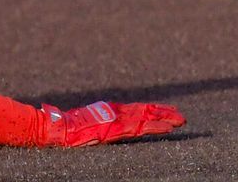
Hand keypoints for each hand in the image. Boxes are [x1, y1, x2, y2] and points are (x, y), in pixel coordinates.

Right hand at [38, 101, 185, 146]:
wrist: (56, 128)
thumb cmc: (64, 128)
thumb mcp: (83, 124)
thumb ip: (93, 122)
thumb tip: (93, 120)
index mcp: (109, 113)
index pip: (136, 111)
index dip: (153, 110)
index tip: (167, 111)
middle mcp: (115, 115)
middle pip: (145, 112)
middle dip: (163, 113)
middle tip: (181, 116)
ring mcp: (116, 120)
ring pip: (146, 118)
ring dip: (164, 118)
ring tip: (180, 120)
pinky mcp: (115, 128)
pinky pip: (140, 128)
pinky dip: (155, 126)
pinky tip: (167, 128)